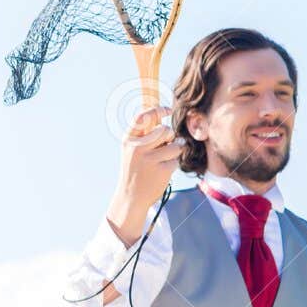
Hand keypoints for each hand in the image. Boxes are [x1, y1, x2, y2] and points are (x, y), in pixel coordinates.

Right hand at [106, 107, 181, 245]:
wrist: (131, 196)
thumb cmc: (135, 169)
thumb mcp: (132, 150)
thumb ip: (143, 134)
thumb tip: (160, 115)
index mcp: (129, 140)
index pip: (144, 117)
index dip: (158, 110)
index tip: (168, 110)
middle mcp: (137, 148)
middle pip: (165, 130)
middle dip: (169, 137)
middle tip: (164, 146)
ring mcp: (150, 160)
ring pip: (175, 145)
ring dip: (174, 151)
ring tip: (163, 159)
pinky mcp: (162, 171)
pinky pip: (177, 160)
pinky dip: (173, 164)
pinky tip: (163, 171)